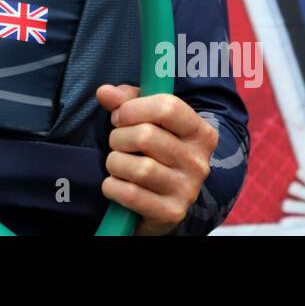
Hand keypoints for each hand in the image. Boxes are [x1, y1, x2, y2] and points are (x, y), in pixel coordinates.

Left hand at [96, 83, 219, 235]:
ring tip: (117, 163)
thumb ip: (125, 101)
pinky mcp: (172, 212)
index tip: (120, 116)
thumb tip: (104, 92)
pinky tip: (115, 184)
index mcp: (200, 132)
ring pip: (138, 167)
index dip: (133, 108)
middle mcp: (199, 161)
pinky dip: (113, 187)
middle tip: (117, 142)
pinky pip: (130, 194)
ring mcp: (187, 189)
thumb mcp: (145, 119)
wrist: (164, 200)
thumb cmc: (153, 151)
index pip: (167, 107)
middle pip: (146, 136)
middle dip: (119, 137)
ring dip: (115, 163)